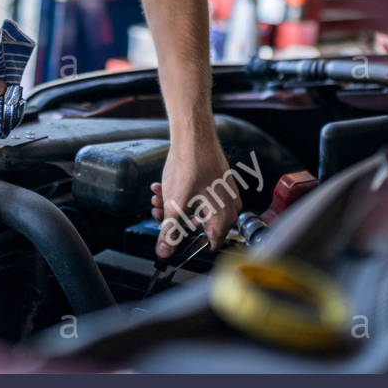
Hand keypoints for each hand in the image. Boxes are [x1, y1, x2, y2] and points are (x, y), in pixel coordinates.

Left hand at [150, 135, 241, 257]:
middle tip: (158, 212)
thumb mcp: (174, 205)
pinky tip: (164, 187)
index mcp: (223, 218)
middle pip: (198, 225)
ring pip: (196, 209)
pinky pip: (200, 196)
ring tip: (158, 196)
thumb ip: (170, 232)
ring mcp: (225, 194)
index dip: (185, 245)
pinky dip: (182, 195)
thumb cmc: (190, 165)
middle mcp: (230, 208)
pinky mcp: (218, 183)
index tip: (170, 240)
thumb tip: (165, 251)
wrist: (193, 135)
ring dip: (175, 206)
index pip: (206, 245)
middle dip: (174, 219)